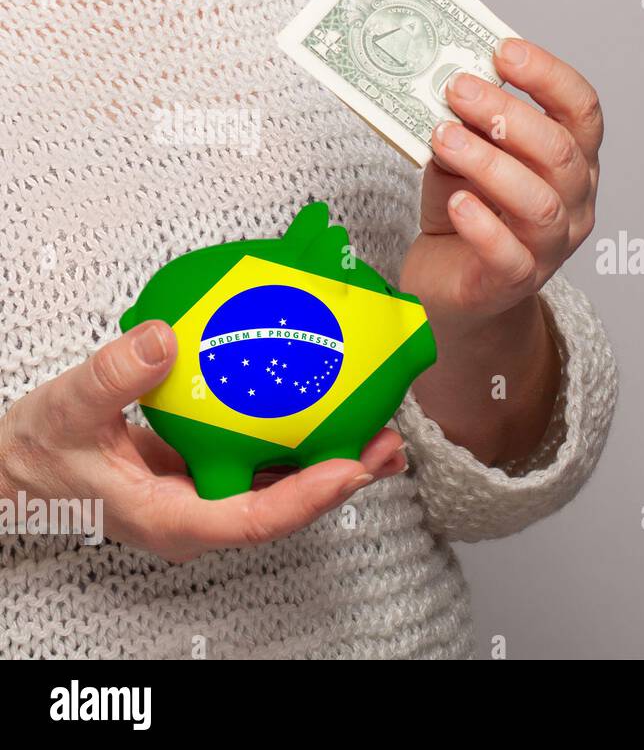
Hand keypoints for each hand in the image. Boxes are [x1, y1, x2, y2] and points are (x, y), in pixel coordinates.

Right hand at [0, 321, 406, 562]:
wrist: (15, 468)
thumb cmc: (38, 451)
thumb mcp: (64, 410)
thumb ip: (111, 378)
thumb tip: (165, 338)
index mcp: (170, 519)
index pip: (252, 521)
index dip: (306, 500)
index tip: (350, 470)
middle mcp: (200, 517)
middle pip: (286, 508)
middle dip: (343, 480)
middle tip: (390, 445)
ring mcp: (208, 498)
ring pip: (284, 489)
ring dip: (336, 463)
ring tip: (384, 430)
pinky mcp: (210, 475)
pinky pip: (266, 464)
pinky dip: (303, 441)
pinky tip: (333, 409)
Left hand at [399, 39, 602, 463]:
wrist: (449, 286)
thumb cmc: (463, 210)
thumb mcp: (462, 155)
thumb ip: (463, 125)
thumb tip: (445, 83)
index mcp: (572, 161)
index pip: (582, 110)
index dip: (549, 76)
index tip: (503, 51)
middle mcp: (574, 202)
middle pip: (561, 153)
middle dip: (509, 113)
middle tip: (458, 88)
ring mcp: (550, 247)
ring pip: (539, 203)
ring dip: (489, 163)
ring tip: (443, 137)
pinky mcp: (514, 283)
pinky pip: (509, 255)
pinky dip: (482, 224)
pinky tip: (455, 203)